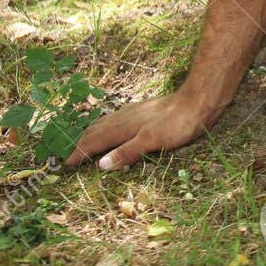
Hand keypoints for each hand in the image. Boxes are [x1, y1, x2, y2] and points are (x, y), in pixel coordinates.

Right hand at [62, 90, 223, 171]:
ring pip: (105, 124)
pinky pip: (117, 121)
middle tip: (71, 157)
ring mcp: (134, 113)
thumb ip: (126, 152)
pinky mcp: (145, 111)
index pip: (93, 141)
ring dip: (93, 135)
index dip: (79, 153)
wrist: (199, 100)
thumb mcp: (152, 141)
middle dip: (81, 144)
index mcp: (122, 127)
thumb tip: (99, 165)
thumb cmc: (177, 123)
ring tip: (87, 144)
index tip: (66, 165)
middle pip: (95, 131)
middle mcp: (124, 118)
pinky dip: (107, 129)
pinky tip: (116, 130)